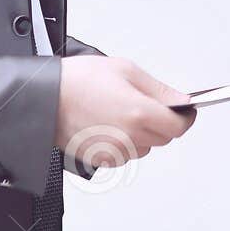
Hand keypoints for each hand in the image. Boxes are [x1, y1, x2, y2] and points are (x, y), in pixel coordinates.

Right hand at [55, 57, 195, 167]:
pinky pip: (125, 155)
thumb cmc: (78, 80)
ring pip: (145, 148)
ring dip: (142, 134)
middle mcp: (129, 137)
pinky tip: (108, 124)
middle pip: (164, 138)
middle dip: (162, 123)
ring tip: (120, 112)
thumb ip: (159, 90)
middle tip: (145, 104)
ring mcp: (114, 151)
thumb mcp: (125, 70)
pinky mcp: (101, 160)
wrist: (44, 97)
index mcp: (138, 112)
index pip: (179, 126)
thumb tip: (181, 101)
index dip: (185, 118)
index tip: (185, 111)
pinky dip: (124, 143)